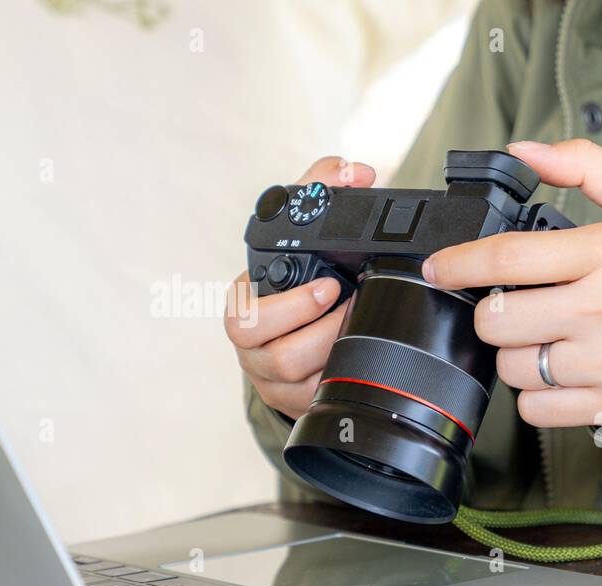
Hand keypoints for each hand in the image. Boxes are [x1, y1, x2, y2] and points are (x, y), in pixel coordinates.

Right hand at [224, 156, 375, 419]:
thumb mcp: (302, 237)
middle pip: (270, 349)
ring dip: (333, 345)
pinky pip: (315, 394)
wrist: (301, 334)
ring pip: (294, 372)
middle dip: (316, 325)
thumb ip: (320, 189)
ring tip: (357, 322)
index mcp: (243, 304)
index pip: (245, 310)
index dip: (291, 304)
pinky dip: (340, 371)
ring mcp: (270, 377)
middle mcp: (250, 345)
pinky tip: (356, 352)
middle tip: (348, 302)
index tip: (330, 287)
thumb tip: (353, 170)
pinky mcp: (294, 399)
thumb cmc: (299, 283)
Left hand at [422, 139, 601, 426]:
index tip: (440, 268)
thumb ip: (585, 167)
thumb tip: (524, 150)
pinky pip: (537, 410)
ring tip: (545, 338)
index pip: (507, 259)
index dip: (459, 263)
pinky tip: (558, 371)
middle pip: (498, 321)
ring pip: (514, 368)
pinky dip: (535, 393)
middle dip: (492, 310)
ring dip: (516, 353)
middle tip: (513, 305)